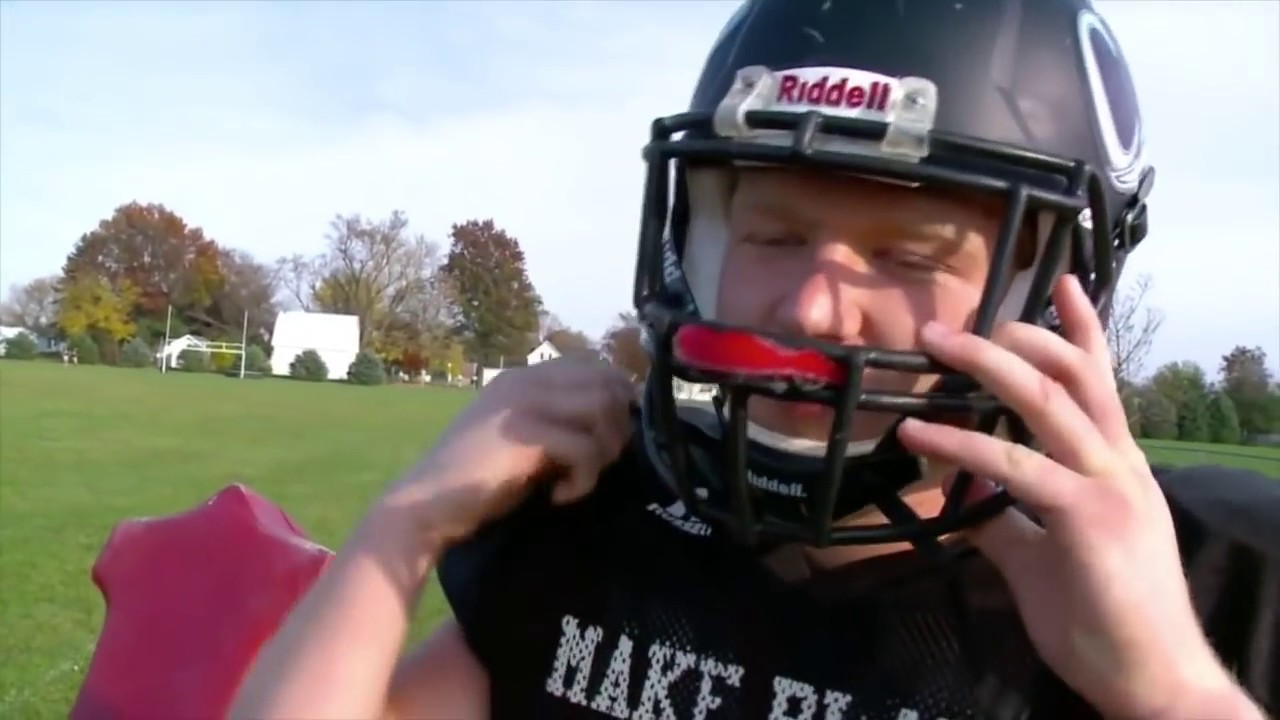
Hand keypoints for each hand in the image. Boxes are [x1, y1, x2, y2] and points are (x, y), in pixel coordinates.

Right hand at [374, 357, 636, 554]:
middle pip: (607, 382)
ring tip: (580, 479)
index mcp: (525, 378)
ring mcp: (523, 402)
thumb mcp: (523, 440)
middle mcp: (526, 380)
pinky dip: (583, 479)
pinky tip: (560, 496)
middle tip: (598, 464)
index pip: (594, 365)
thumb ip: (559, 422)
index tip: (609, 441)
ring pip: (602, 407)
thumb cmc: (476, 481)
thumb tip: (618, 424)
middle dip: (617, 427)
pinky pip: (585, 447)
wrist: (426, 506)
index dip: (617, 400)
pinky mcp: (524, 433)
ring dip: (604, 450)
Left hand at [896, 276, 1244, 718]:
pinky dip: (961, 444)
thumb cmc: (1105, 621)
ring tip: (935, 343)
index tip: (1060, 283)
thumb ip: (1007, 521)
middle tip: (955, 320)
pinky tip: (919, 433)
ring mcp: (1107, 486)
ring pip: (1048, 401)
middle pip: (1073, 375)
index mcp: (1115, 467)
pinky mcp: (1087, 517)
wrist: (1153, 680)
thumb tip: (965, 497)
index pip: (1100, 382)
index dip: (1080, 330)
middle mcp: (1117, 463)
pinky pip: (1013, 466)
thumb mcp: (1043, 557)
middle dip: (1017, 336)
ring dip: (987, 365)